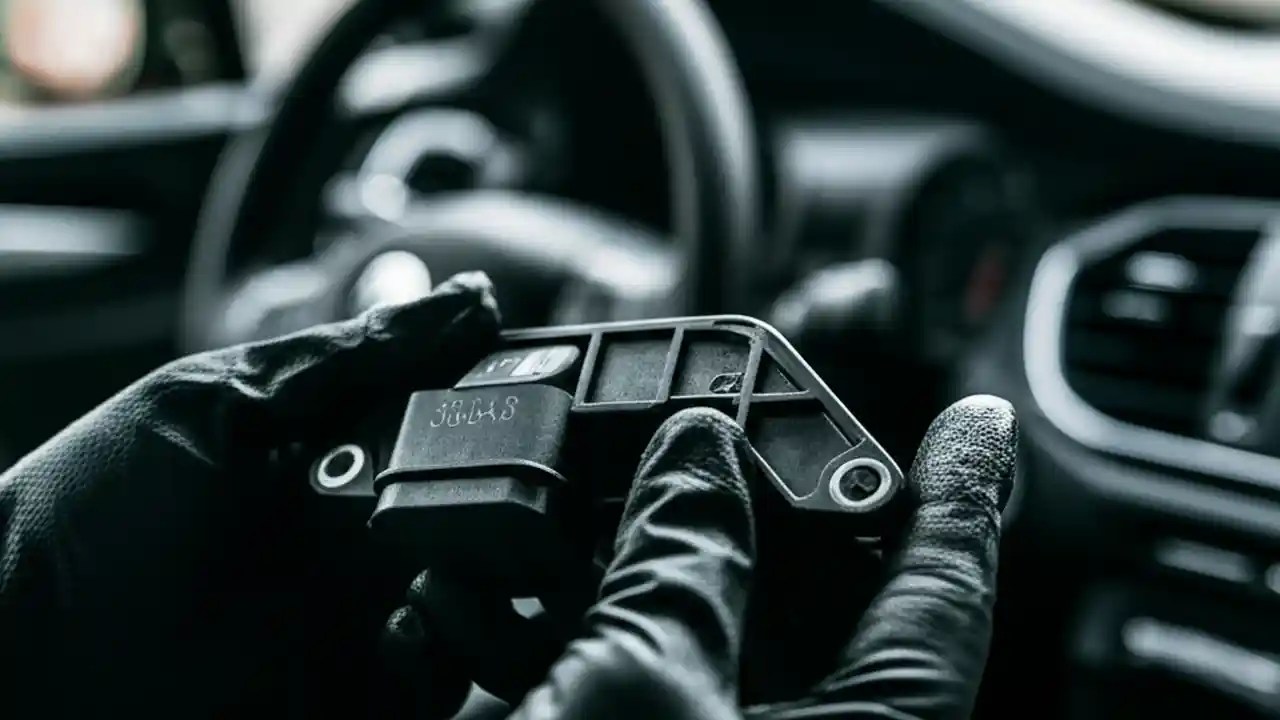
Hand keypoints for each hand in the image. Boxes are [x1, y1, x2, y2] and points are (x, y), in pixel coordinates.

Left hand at [0, 272, 499, 716]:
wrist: (14, 645)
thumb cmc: (89, 512)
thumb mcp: (217, 402)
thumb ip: (342, 357)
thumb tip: (467, 298)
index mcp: (341, 457)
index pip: (457, 436)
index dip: (506, 424)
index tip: (545, 407)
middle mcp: (363, 539)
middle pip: (486, 523)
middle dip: (517, 511)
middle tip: (505, 502)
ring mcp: (358, 622)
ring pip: (481, 606)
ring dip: (486, 585)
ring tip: (435, 573)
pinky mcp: (347, 695)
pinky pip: (435, 687)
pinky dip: (442, 658)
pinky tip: (401, 628)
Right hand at [402, 397, 1016, 718]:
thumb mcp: (640, 692)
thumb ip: (681, 562)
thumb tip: (698, 456)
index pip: (943, 595)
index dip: (961, 493)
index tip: (977, 422)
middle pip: (802, 602)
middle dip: (731, 511)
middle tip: (693, 434)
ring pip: (681, 643)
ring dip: (593, 577)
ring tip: (527, 518)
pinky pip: (610, 692)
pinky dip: (538, 649)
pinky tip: (459, 619)